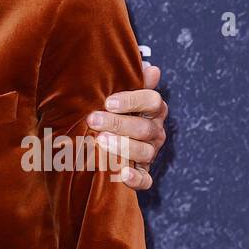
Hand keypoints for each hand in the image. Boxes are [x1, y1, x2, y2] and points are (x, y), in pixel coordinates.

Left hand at [90, 62, 166, 190]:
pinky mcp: (143, 174)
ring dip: (123, 147)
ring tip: (101, 142)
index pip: (153, 101)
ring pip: (144, 152)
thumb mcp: (119, 95)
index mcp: (153, 110)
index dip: (132, 100)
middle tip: (93, 120)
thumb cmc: (111, 111)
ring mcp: (150, 154)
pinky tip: (122, 173)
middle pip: (144, 128)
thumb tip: (152, 68)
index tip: (109, 101)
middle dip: (118, 124)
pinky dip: (135, 179)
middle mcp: (155, 132)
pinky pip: (145, 180)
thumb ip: (132, 81)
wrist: (102, 139)